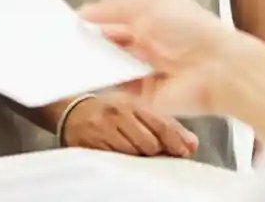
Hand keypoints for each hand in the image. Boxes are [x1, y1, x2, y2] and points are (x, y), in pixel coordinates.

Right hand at [61, 93, 198, 157]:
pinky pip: (115, 159)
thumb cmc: (109, 112)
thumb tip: (192, 144)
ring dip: (138, 157)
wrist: (72, 112)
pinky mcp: (91, 144)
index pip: (161, 124)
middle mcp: (118, 114)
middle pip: (149, 143)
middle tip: (153, 152)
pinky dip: (123, 161)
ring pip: (133, 153)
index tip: (185, 151)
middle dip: (155, 151)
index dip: (175, 140)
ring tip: (134, 151)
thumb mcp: (137, 111)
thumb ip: (165, 125)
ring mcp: (104, 130)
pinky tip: (122, 156)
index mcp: (132, 104)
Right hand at [79, 0, 240, 118]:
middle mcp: (152, 41)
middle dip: (95, 40)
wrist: (217, 70)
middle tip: (72, 39)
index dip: (98, 17)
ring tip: (76, 55)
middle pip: (114, 41)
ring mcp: (149, 68)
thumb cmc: (192, 31)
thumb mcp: (147, 5)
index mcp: (155, 16)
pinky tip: (91, 75)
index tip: (76, 20)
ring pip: (114, 64)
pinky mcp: (147, 93)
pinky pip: (120, 87)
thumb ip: (114, 8)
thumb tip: (88, 11)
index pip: (119, 16)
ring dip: (99, 60)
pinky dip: (106, 81)